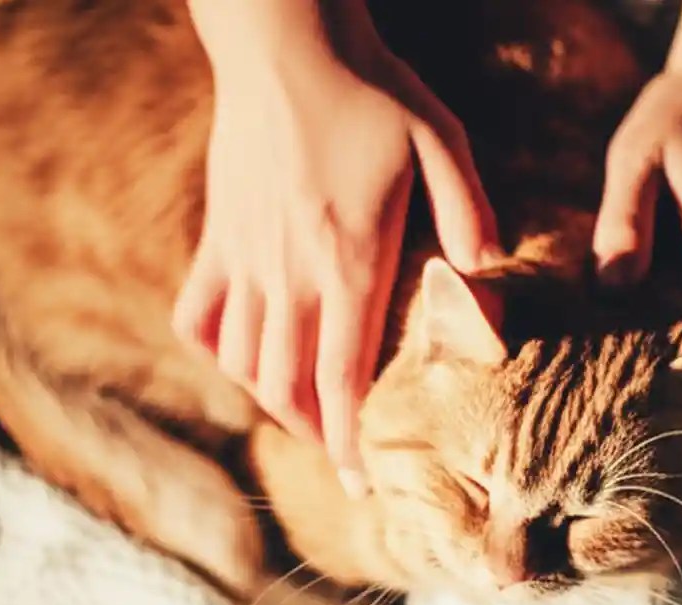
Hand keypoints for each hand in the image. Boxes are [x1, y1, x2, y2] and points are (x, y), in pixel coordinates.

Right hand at [174, 4, 499, 495]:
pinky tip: (241, 356)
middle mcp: (289, 272)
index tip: (359, 485)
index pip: (340, 377)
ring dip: (271, 400)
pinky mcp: (217, 237)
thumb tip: (484, 268)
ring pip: (242, 361)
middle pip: (287, 386)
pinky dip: (215, 350)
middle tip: (341, 454)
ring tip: (303, 413)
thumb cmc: (370, 89)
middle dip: (314, 434)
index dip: (348, 442)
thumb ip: (468, 210)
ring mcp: (244, 258)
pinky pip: (196, 314)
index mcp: (349, 261)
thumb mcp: (441, 138)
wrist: (284, 43)